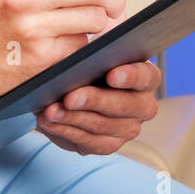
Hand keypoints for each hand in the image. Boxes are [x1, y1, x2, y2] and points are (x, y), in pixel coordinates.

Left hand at [35, 60, 160, 155]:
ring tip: (50, 110)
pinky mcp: (109, 144)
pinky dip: (65, 131)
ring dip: (73, 118)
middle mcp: (143, 105)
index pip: (146, 76)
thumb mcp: (92, 49)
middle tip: (69, 97)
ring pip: (102, 126)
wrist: (76, 84)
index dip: (130, 76)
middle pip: (123, 106)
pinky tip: (48, 121)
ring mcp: (128, 128)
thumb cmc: (88, 60)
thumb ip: (93, 50)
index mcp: (146, 77)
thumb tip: (79, 52)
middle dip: (94, 101)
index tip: (111, 75)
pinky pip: (88, 142)